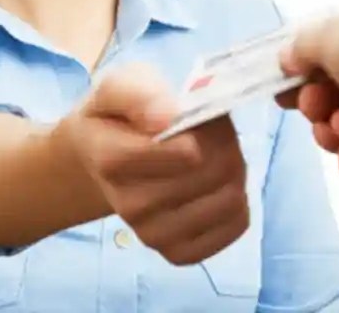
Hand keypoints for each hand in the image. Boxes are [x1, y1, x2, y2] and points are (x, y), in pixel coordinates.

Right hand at [54, 63, 248, 265]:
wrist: (100, 158)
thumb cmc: (117, 116)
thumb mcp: (120, 85)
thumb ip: (139, 93)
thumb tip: (167, 116)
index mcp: (111, 159)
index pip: (186, 152)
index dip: (208, 127)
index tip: (199, 114)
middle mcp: (130, 205)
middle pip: (213, 173)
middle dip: (225, 144)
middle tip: (212, 132)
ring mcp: (152, 234)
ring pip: (228, 201)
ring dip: (235, 170)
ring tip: (215, 156)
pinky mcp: (177, 252)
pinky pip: (232, 229)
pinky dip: (238, 204)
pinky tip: (218, 186)